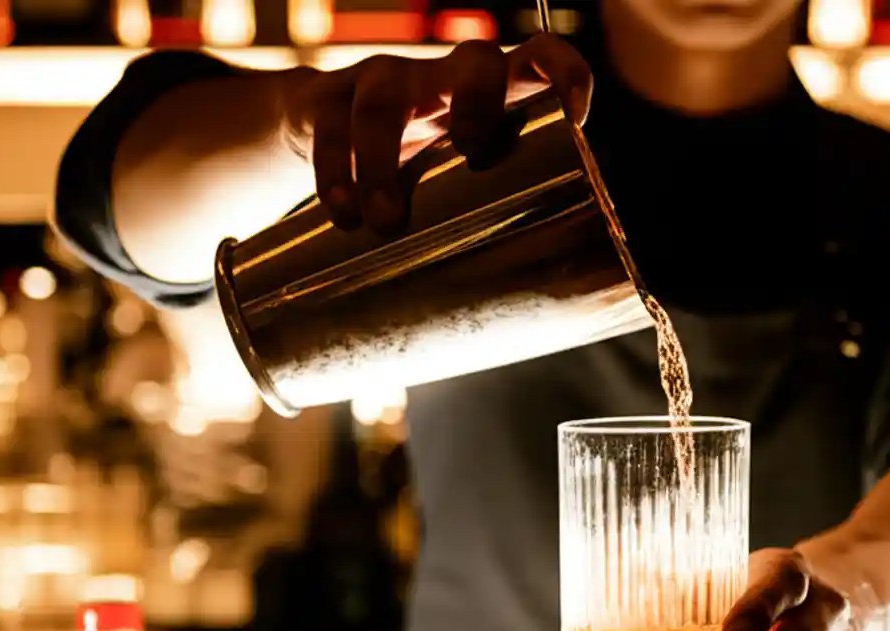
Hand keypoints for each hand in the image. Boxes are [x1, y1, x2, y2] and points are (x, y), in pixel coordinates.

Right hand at [280, 34, 591, 234]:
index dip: (564, 72)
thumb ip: (495, 224)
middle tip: (472, 151)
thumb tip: (540, 314)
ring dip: (382, 162)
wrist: (314, 128)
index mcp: (492, 94)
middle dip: (477, 100)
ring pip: (384, 101)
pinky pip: (330, 124)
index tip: (575, 115)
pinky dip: (334, 172)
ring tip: (384, 222)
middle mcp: (443, 77)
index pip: (538, 57)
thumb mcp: (462, 181)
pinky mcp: (330, 96)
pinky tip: (343, 212)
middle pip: (474, 59)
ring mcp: (387, 80)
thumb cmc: (417, 164)